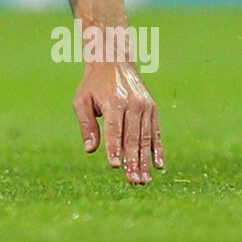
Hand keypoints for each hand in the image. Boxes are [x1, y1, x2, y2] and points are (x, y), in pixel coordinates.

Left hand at [73, 62, 163, 184]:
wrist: (114, 60)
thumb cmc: (93, 84)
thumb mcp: (82, 100)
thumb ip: (86, 125)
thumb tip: (90, 149)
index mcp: (114, 101)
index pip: (115, 129)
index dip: (114, 148)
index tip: (115, 166)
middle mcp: (133, 104)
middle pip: (132, 138)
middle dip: (132, 161)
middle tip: (133, 181)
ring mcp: (145, 106)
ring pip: (145, 138)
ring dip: (145, 161)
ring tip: (143, 180)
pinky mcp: (153, 109)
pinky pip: (156, 132)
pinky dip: (157, 150)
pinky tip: (158, 166)